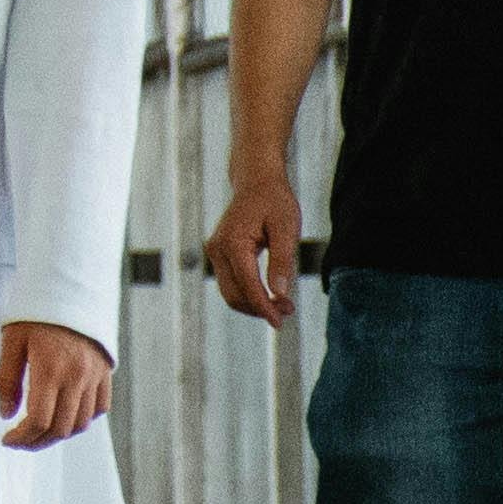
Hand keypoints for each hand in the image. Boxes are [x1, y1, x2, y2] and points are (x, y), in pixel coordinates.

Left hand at [0, 318, 113, 446]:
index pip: (39, 420)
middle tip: (21, 441)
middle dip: (37, 442)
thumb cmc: (36, 313)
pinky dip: (82, 419)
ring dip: (59, 434)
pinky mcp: (105, 373)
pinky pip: (99, 408)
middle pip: (60, 428)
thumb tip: (7, 414)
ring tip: (40, 433)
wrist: (71, 289)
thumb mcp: (12, 341)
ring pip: (81, 423)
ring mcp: (94, 377)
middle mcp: (76, 377)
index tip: (8, 439)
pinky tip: (65, 416)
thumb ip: (7, 380)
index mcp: (50, 370)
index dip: (22, 438)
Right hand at [201, 173, 303, 327]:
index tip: (280, 322)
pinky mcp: (219, 253)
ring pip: (230, 292)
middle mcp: (218, 249)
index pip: (248, 286)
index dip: (264, 307)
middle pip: (234, 295)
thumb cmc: (274, 201)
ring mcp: (215, 252)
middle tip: (287, 311)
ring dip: (254, 304)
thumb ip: (282, 261)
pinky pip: (230, 283)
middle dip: (259, 309)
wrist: (256, 181)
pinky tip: (268, 294)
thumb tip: (279, 293)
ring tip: (281, 305)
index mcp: (233, 243)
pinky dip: (248, 294)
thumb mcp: (286, 228)